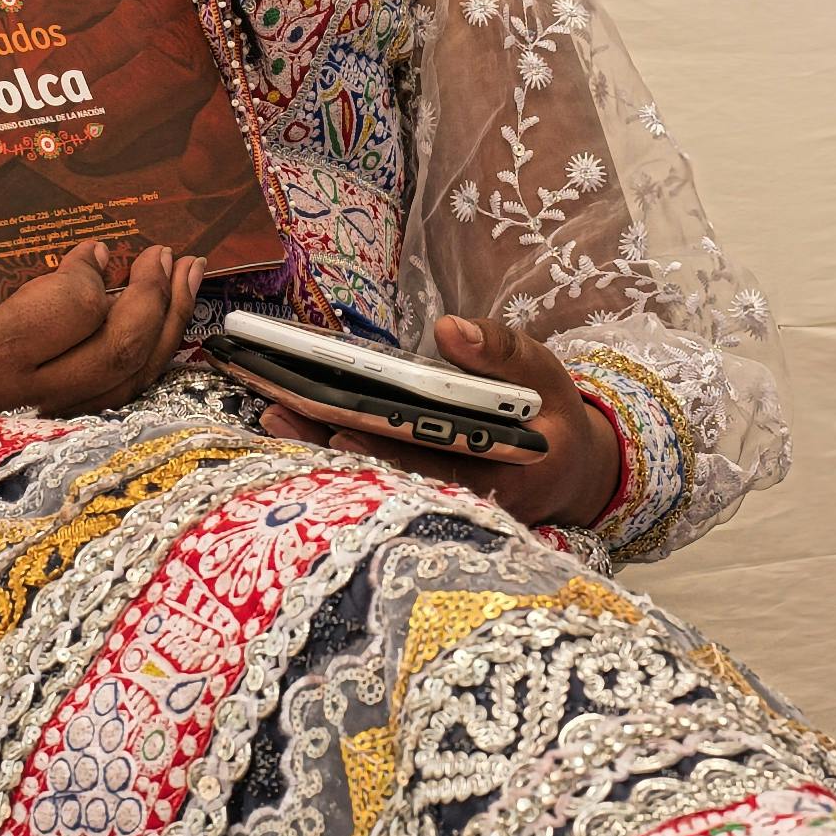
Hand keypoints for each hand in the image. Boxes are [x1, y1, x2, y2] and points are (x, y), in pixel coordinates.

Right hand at [0, 238, 203, 441]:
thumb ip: (3, 267)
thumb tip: (87, 250)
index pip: (72, 310)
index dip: (94, 272)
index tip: (95, 245)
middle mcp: (24, 393)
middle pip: (118, 351)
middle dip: (154, 296)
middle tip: (164, 253)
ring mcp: (42, 415)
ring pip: (130, 378)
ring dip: (168, 325)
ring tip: (185, 278)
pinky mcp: (53, 423)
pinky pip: (119, 395)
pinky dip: (151, 356)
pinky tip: (165, 323)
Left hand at [251, 310, 624, 533]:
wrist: (561, 471)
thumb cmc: (551, 416)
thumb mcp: (544, 374)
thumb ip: (502, 352)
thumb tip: (450, 330)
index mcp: (500, 471)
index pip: (436, 463)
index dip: (387, 447)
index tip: (342, 423)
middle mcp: (460, 500)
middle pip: (387, 476)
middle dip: (331, 444)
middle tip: (280, 411)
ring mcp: (433, 506)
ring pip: (369, 482)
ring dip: (320, 448)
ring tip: (273, 412)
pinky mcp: (413, 500)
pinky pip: (369, 480)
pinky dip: (333, 451)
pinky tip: (296, 423)